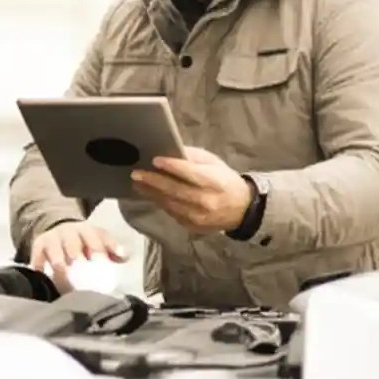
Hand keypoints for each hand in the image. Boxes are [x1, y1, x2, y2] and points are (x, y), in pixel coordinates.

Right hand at [29, 222, 127, 279]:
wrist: (59, 229)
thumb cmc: (84, 240)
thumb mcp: (99, 239)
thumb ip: (113, 249)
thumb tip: (124, 257)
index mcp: (86, 230)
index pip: (93, 237)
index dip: (97, 248)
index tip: (100, 261)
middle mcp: (67, 232)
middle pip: (71, 242)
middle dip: (75, 253)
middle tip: (79, 267)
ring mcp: (51, 239)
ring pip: (53, 250)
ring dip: (58, 262)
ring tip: (63, 276)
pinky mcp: (37, 247)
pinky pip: (37, 258)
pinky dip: (39, 268)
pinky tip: (43, 278)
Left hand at [131, 146, 252, 234]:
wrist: (242, 210)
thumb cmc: (225, 181)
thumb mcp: (214, 163)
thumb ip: (194, 157)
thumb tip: (171, 151)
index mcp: (215, 182)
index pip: (191, 173)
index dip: (172, 167)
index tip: (155, 160)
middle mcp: (206, 201)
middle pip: (175, 190)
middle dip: (153, 181)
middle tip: (136, 174)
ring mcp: (198, 217)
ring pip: (169, 203)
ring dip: (151, 193)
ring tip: (137, 183)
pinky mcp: (192, 226)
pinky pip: (171, 212)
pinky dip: (160, 202)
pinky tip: (150, 194)